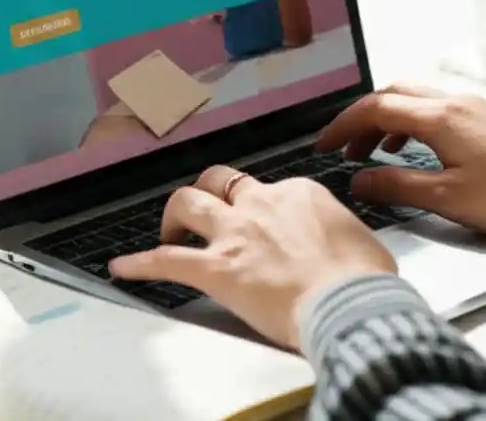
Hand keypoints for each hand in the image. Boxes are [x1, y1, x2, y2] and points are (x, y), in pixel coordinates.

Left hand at [109, 166, 394, 348]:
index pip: (268, 189)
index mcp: (299, 194)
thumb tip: (345, 249)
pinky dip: (139, 263)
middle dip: (209, 193)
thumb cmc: (363, 281)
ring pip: (186, 204)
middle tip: (206, 213)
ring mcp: (235, 234)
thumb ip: (342, 235)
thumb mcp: (363, 243)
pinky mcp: (215, 269)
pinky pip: (164, 260)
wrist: (348, 303)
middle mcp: (261, 204)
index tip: (265, 226)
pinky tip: (121, 267)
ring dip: (174, 216)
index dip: (261, 207)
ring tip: (169, 232)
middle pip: (219, 182)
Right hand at [316, 84, 485, 238]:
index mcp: (441, 117)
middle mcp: (455, 102)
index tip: (323, 147)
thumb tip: (358, 180)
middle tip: (344, 148)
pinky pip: (436, 110)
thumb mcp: (447, 199)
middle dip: (362, 117)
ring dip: (387, 120)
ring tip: (372, 153)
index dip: (343, 125)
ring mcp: (474, 107)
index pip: (376, 107)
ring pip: (416, 99)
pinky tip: (412, 152)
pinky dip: (412, 124)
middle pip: (394, 93)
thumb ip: (397, 187)